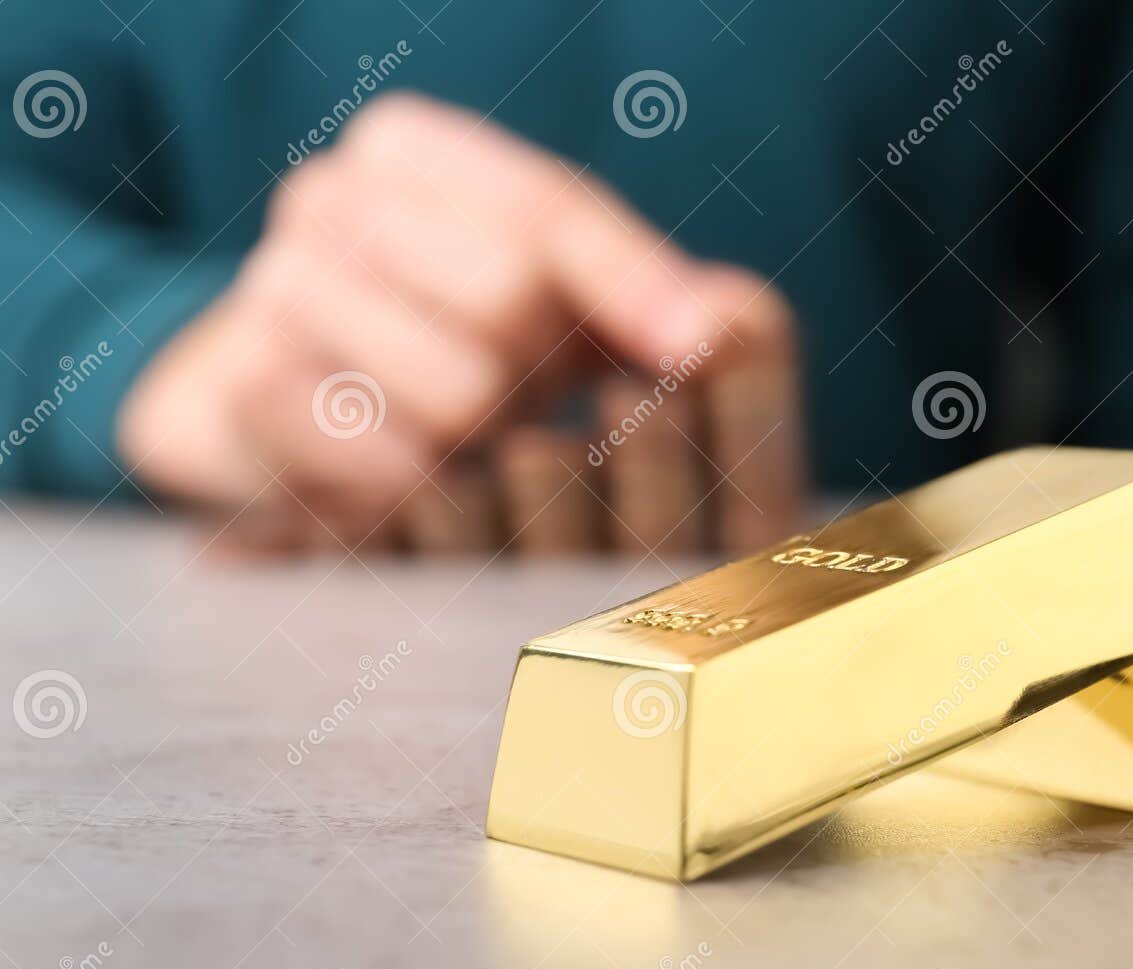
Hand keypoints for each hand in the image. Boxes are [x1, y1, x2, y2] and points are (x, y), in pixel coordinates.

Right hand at [117, 92, 804, 555]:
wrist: (270, 406)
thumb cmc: (438, 341)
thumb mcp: (546, 299)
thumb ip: (640, 294)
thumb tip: (727, 327)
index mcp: (411, 150)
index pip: (551, 209)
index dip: (638, 282)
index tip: (703, 345)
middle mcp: (331, 197)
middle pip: (513, 299)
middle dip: (552, 373)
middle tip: (534, 396)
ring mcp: (274, 291)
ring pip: (463, 393)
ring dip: (495, 444)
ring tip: (470, 433)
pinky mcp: (245, 398)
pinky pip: (397, 468)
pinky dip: (433, 494)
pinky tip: (416, 478)